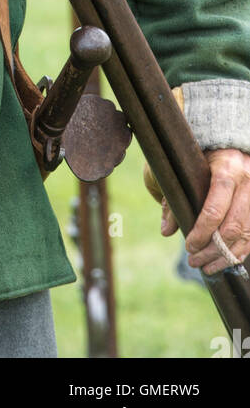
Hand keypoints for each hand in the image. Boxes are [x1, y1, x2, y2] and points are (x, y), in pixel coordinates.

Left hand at [160, 148, 249, 274]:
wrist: (230, 140)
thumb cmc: (201, 154)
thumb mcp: (185, 167)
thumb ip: (174, 196)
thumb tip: (166, 230)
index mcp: (226, 168)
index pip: (214, 208)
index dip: (201, 233)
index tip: (188, 246)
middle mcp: (247, 181)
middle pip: (232, 226)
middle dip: (212, 249)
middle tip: (194, 261)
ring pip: (245, 235)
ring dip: (225, 256)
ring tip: (206, 267)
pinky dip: (239, 252)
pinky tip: (224, 261)